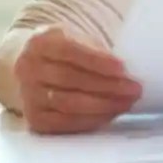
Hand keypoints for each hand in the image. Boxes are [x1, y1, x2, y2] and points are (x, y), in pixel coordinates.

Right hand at [12, 26, 142, 133]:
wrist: (33, 70)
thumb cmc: (64, 52)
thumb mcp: (75, 38)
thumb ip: (95, 48)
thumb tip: (127, 70)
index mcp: (40, 43)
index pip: (70, 51)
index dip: (97, 61)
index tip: (123, 68)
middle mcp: (28, 69)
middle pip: (71, 79)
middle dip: (107, 86)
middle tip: (134, 89)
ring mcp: (28, 96)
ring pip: (69, 104)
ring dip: (103, 105)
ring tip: (127, 102)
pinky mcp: (34, 119)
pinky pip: (65, 124)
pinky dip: (91, 120)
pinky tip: (110, 114)